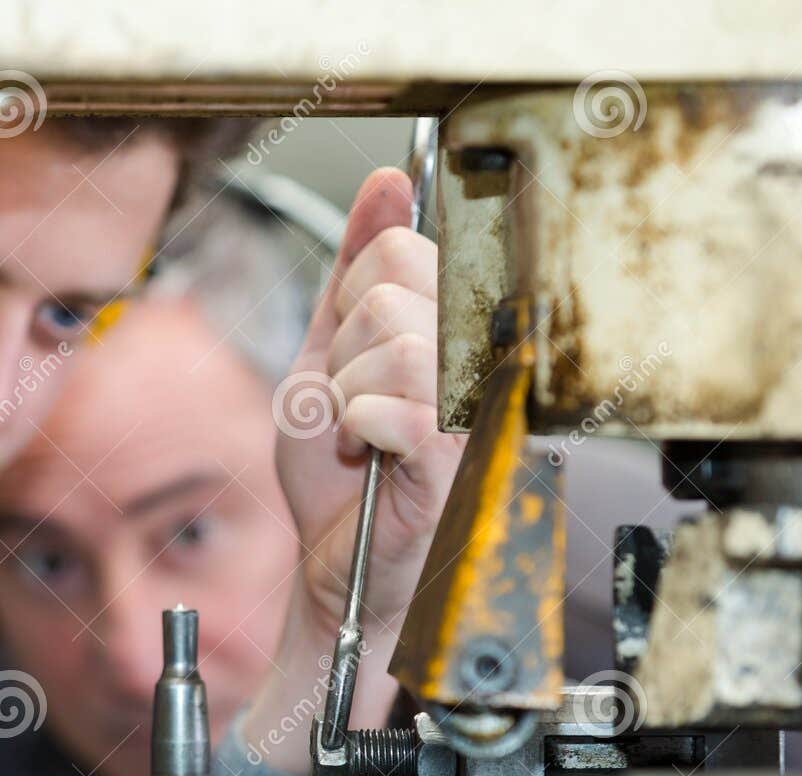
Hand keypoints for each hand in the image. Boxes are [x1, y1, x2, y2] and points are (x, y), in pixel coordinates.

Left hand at [240, 168, 463, 773]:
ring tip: (357, 436)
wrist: (337, 569)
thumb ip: (350, 271)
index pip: (397, 244)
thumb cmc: (340, 480)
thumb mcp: (325, 357)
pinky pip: (396, 404)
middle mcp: (474, 356)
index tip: (349, 353)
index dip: (350, 295)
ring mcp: (476, 404)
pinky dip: (356, 430)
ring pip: (393, 338)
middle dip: (342, 350)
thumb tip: (387, 182)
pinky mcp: (464, 457)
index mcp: (446, 325)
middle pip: (393, 281)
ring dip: (347, 395)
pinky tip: (366, 457)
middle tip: (351, 405)